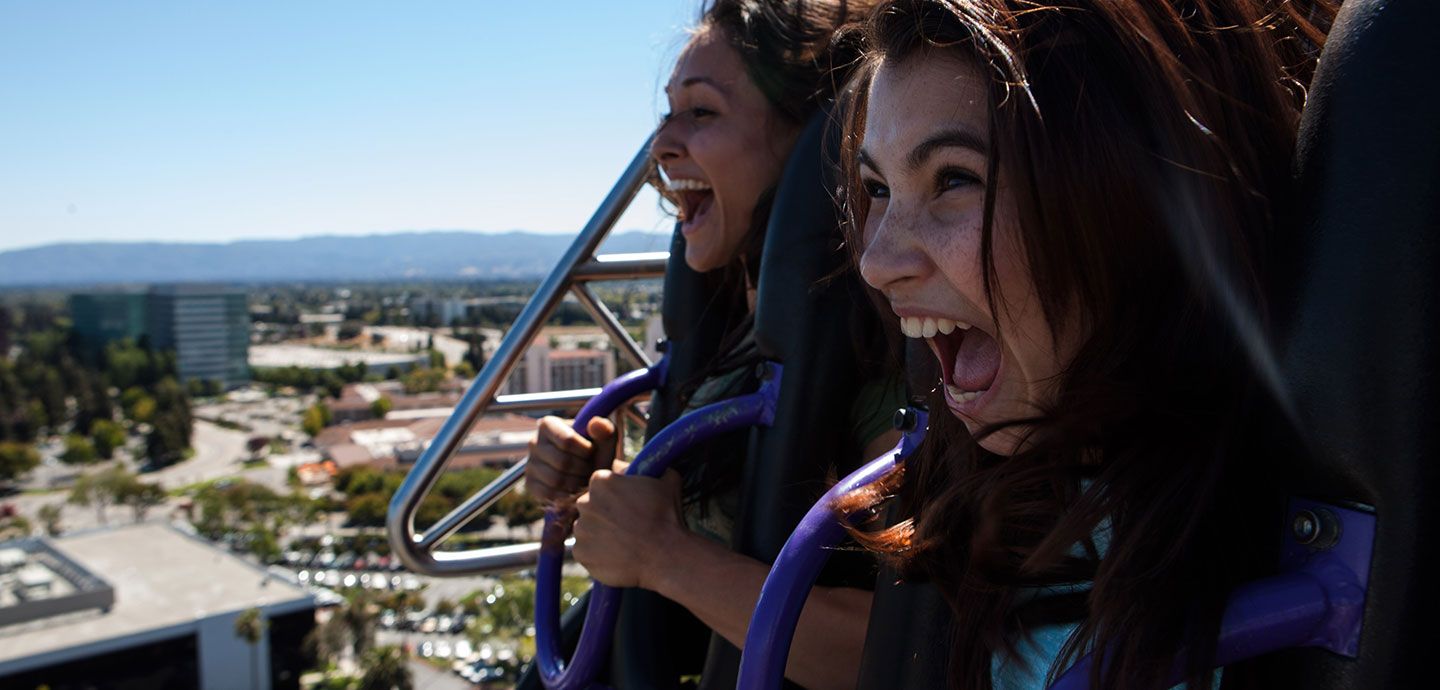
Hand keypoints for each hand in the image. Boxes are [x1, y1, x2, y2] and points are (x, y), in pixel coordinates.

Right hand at [525, 415, 617, 503]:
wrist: (589, 472)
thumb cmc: (597, 452)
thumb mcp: (605, 439)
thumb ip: (605, 430)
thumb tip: (595, 423)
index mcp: (548, 424)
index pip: (567, 441)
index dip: (586, 451)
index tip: (593, 453)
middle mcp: (533, 442)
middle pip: (562, 462)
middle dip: (584, 470)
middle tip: (592, 470)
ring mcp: (530, 464)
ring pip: (556, 480)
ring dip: (578, 484)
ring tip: (586, 479)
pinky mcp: (530, 484)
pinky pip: (549, 494)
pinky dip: (567, 495)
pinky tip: (576, 490)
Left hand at [572, 468, 685, 588]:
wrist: (664, 555)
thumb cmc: (667, 516)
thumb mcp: (665, 482)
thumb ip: (649, 468)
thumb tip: (632, 465)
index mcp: (602, 481)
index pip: (601, 484)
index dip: (615, 494)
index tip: (627, 505)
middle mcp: (585, 502)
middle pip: (591, 506)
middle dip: (604, 513)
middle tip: (626, 525)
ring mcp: (581, 529)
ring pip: (587, 529)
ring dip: (600, 534)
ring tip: (624, 543)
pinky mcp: (580, 553)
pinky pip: (586, 551)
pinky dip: (597, 554)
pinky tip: (617, 556)